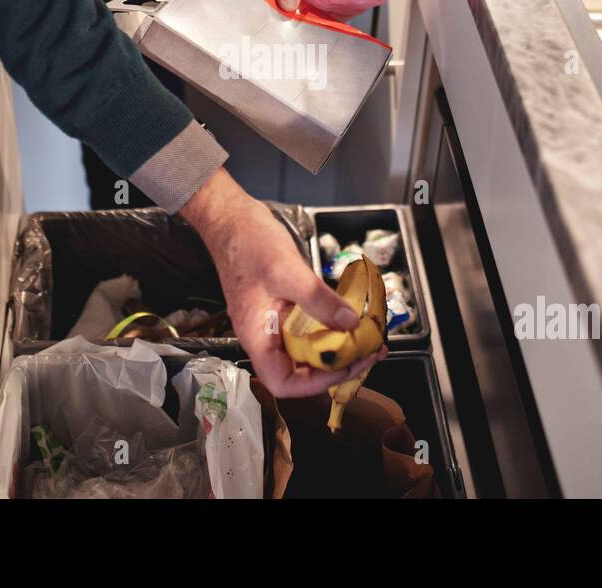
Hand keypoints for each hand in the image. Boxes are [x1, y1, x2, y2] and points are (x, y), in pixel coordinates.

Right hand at [181, 167, 383, 396]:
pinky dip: (332, 326)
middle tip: (369, 352)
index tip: (347, 367)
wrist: (232, 217)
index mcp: (257, 336)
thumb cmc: (248, 242)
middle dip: (337, 366)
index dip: (315, 384)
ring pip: (309, 349)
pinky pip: (310, 327)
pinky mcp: (284, 307)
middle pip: (301, 370)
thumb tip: (351, 324)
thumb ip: (318, 299)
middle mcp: (265, 335)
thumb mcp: (286, 270)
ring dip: (338, 348)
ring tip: (368, 338)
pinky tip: (352, 318)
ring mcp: (275, 321)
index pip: (283, 382)